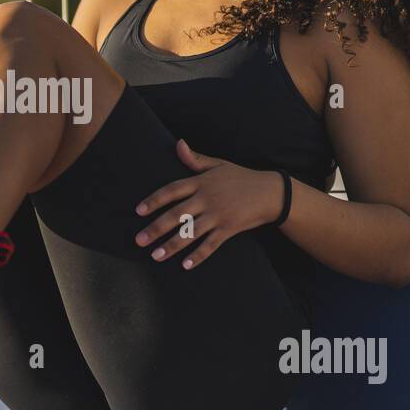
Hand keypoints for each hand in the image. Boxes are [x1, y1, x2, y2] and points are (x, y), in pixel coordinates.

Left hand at [134, 140, 283, 269]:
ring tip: (155, 255)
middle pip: (177, 215)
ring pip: (191, 233)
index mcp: (201, 182)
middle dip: (156, 228)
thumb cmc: (241, 177)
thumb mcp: (218, 164)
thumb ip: (195, 158)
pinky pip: (211, 245)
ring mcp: (218, 215)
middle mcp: (207, 199)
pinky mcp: (229, 229)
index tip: (138, 211)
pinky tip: (185, 265)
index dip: (154, 200)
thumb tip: (178, 144)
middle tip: (139, 240)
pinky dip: (199, 255)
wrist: (270, 192)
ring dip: (172, 245)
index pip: (172, 190)